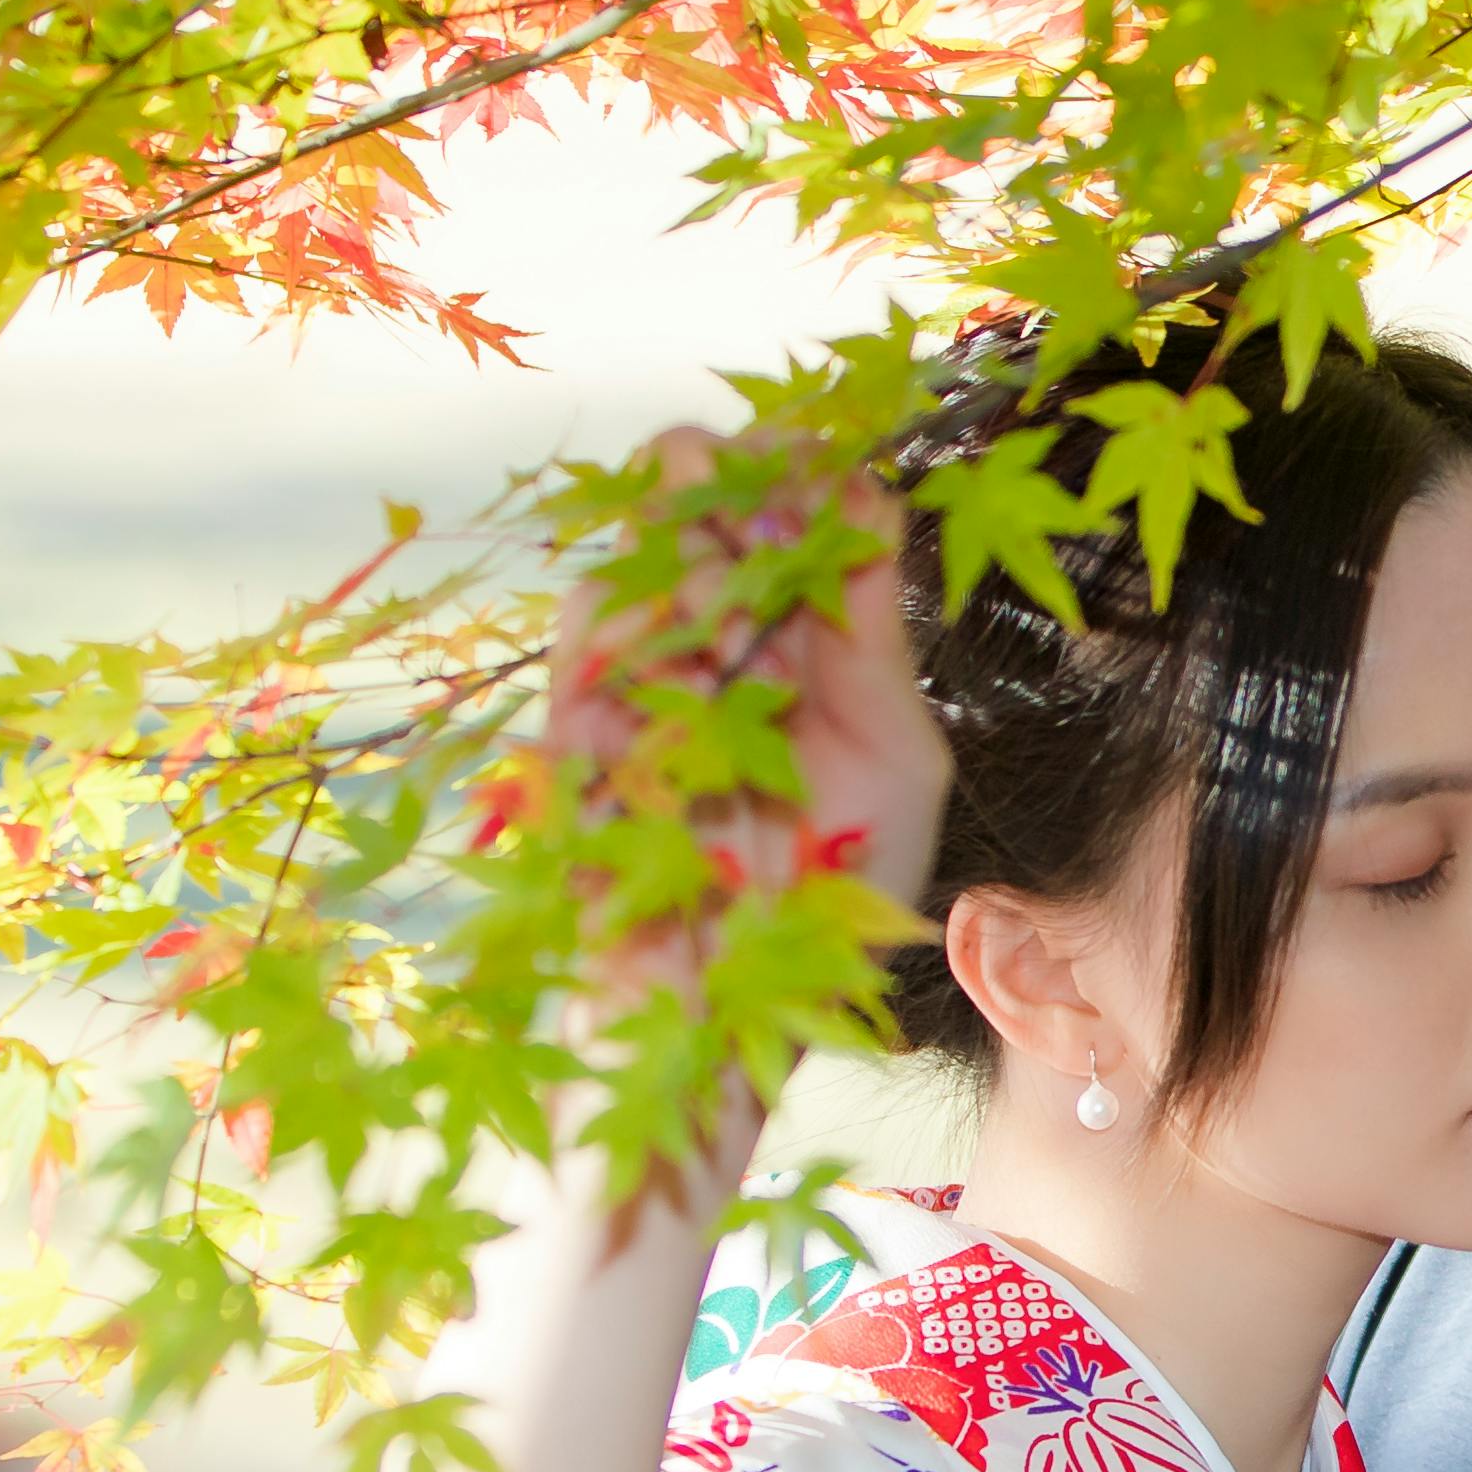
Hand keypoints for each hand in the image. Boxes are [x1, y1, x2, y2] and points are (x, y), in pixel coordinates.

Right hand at [545, 431, 947, 991]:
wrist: (750, 1014)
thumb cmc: (839, 896)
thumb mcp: (898, 757)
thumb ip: (875, 635)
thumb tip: (862, 493)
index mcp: (791, 638)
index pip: (775, 512)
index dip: (787, 469)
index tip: (813, 456)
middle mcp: (707, 649)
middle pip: (687, 517)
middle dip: (726, 495)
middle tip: (766, 511)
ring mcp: (635, 690)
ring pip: (635, 572)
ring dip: (689, 574)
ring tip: (741, 621)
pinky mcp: (574, 737)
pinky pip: (587, 652)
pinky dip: (638, 640)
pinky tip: (694, 667)